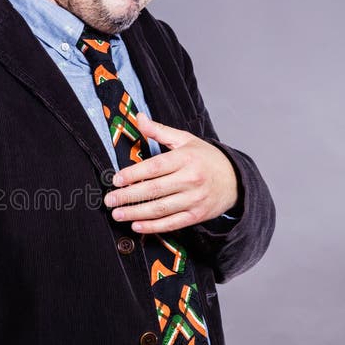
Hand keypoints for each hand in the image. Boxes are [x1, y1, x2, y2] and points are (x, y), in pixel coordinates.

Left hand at [103, 113, 237, 233]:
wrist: (235, 180)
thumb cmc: (206, 158)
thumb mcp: (185, 140)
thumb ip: (159, 130)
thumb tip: (138, 118)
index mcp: (186, 158)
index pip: (155, 167)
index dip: (133, 174)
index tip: (116, 179)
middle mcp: (191, 179)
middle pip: (154, 190)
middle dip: (128, 196)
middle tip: (109, 200)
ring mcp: (194, 199)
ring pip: (161, 209)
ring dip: (136, 213)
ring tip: (117, 214)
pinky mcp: (196, 215)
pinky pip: (172, 223)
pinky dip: (153, 227)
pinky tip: (137, 225)